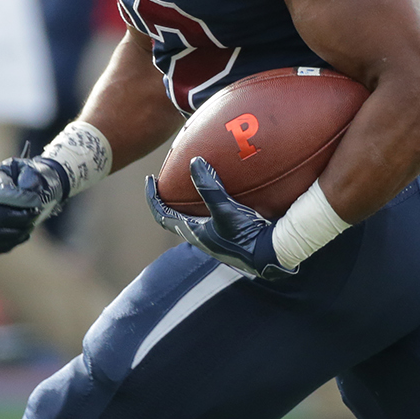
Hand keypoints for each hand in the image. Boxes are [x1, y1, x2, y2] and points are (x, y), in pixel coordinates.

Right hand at [0, 156, 69, 253]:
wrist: (38, 188)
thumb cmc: (35, 178)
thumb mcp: (36, 170)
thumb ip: (31, 177)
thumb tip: (26, 191)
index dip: (19, 200)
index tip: (37, 201)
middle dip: (20, 218)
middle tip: (36, 213)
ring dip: (16, 233)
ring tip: (30, 225)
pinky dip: (10, 243)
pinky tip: (24, 234)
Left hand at [146, 158, 290, 279]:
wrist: (270, 256)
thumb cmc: (246, 235)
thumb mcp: (226, 209)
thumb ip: (209, 186)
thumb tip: (194, 162)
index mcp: (192, 233)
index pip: (162, 215)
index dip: (153, 197)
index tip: (150, 179)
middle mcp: (200, 237)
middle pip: (173, 217)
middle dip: (167, 199)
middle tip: (166, 181)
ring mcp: (214, 238)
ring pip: (192, 218)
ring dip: (187, 202)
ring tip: (190, 184)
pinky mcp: (228, 235)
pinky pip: (210, 217)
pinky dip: (207, 203)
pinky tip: (222, 191)